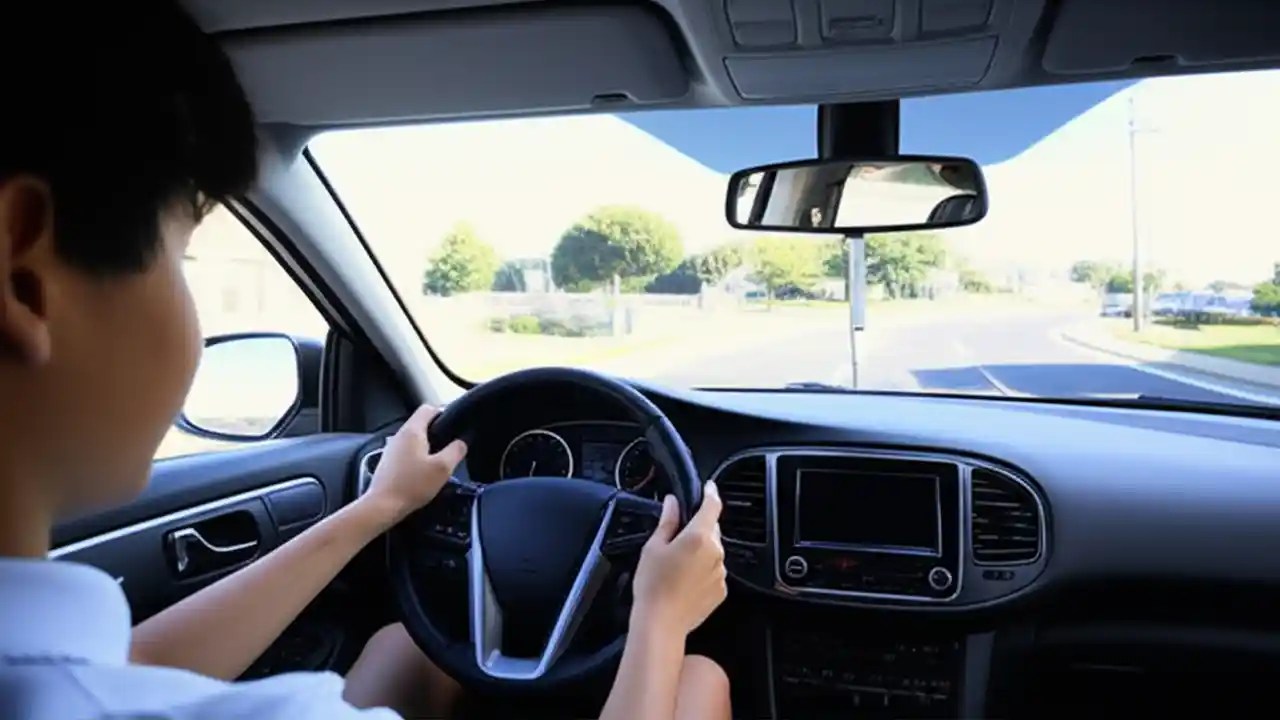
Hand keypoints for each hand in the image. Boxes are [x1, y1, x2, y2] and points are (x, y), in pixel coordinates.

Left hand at [361, 404, 466, 524]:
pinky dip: (417, 457)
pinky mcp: (388, 462)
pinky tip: (423, 473)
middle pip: (421, 423)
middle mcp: (399, 435)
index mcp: (412, 431)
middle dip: (437, 432)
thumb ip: (456, 451)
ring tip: (439, 462)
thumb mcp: (442, 468)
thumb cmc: (413, 485)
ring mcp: (391, 449)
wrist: (383, 506)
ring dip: (427, 446)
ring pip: (414, 439)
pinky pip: (407, 452)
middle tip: (450, 447)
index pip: (428, 408)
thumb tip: (462, 442)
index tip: (455, 427)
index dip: (444, 413)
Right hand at [631, 481, 726, 637]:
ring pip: (714, 551)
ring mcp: (721, 572)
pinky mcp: (722, 590)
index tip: (708, 488)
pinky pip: (715, 571)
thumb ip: (668, 521)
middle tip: (677, 537)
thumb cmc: (652, 585)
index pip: (712, 506)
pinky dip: (704, 570)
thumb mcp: (653, 547)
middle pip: (712, 529)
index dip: (710, 493)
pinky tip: (685, 580)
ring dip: (702, 550)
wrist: (661, 624)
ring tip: (678, 564)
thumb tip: (672, 503)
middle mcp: (716, 552)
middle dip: (699, 528)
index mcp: (699, 536)